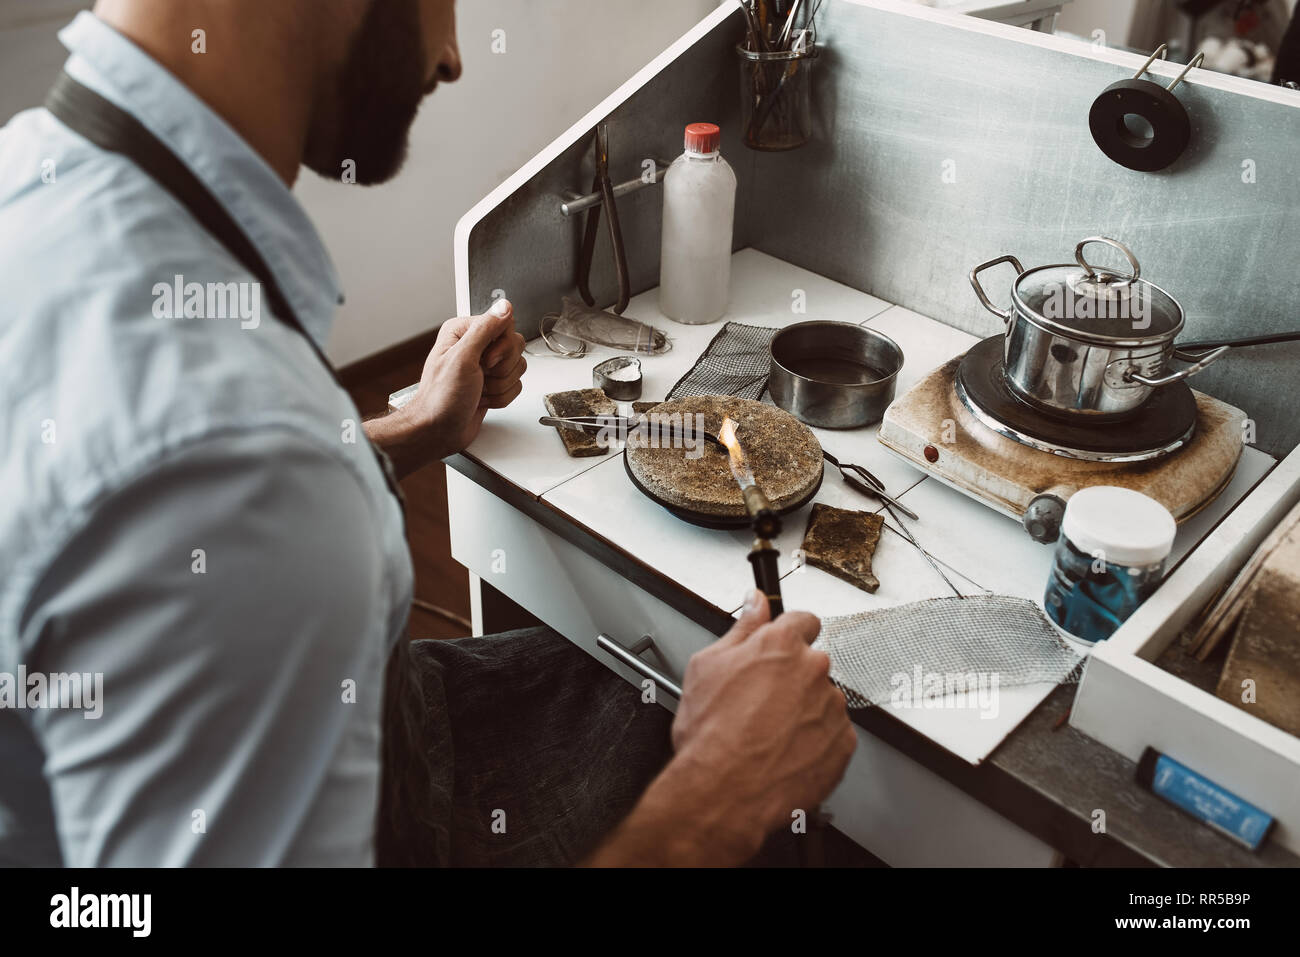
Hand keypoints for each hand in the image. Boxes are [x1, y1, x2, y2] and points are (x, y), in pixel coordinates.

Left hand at [404, 298, 526, 455]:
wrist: (438, 431)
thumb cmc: (441, 398)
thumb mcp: (462, 358)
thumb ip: (485, 329)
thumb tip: (504, 307)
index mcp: (464, 332)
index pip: (504, 324)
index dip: (501, 346)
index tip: (485, 361)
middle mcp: (476, 346)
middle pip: (515, 346)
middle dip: (501, 369)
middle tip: (480, 376)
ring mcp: (485, 366)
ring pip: (518, 368)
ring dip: (500, 386)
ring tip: (479, 391)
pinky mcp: (493, 384)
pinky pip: (515, 386)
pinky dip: (501, 397)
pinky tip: (482, 400)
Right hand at [667, 591, 854, 857]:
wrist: (724, 790)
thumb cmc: (711, 733)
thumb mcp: (707, 665)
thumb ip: (741, 627)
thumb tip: (755, 603)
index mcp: (781, 645)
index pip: (802, 621)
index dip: (789, 634)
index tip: (782, 646)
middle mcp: (814, 670)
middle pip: (811, 663)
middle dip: (792, 677)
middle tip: (762, 702)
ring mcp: (831, 707)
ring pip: (822, 700)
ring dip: (804, 711)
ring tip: (770, 734)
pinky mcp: (842, 743)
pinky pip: (833, 734)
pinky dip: (815, 741)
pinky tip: (785, 752)